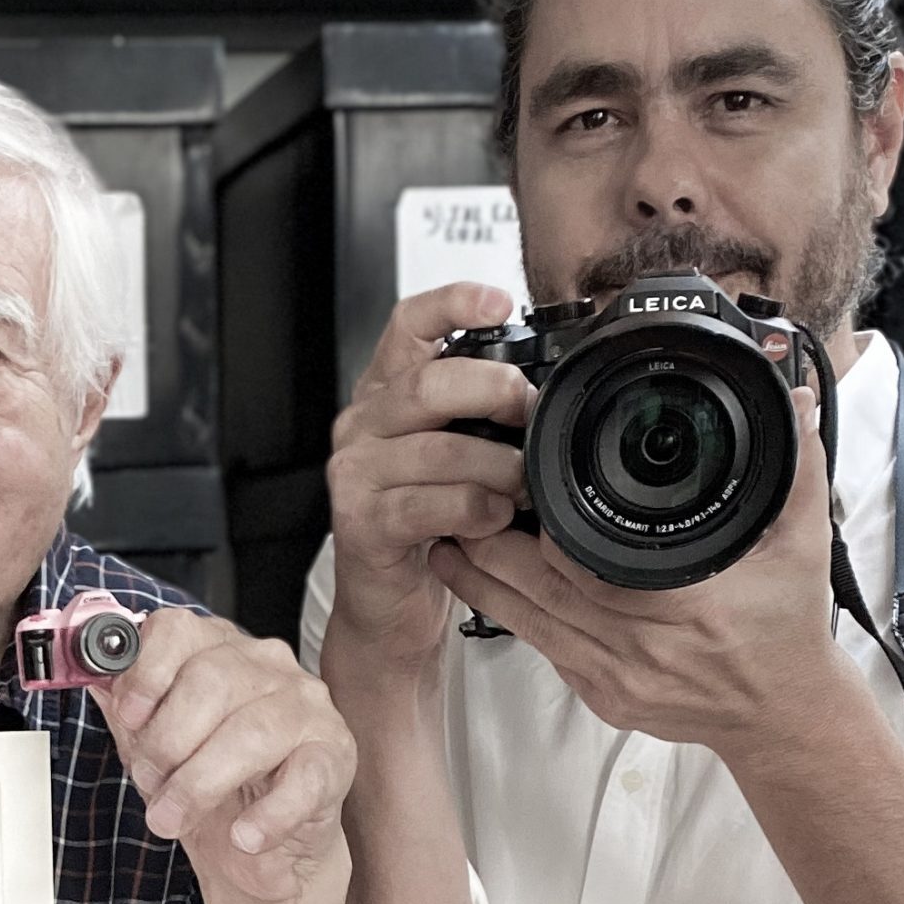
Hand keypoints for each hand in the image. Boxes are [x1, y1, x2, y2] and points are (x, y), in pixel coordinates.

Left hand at [91, 610, 354, 903]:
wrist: (264, 850)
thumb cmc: (212, 788)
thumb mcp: (156, 749)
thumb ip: (127, 711)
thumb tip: (90, 678)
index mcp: (217, 649)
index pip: (178, 629)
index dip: (145, 672)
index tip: (128, 716)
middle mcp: (267, 666)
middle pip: (212, 680)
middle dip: (167, 740)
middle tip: (148, 783)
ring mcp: (307, 707)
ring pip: (252, 731)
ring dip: (200, 784)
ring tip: (171, 819)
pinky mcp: (336, 755)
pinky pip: (303, 778)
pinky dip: (267, 815)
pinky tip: (243, 836)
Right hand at [324, 282, 533, 678]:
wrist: (387, 601)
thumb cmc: (429, 522)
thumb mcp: (453, 455)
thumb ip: (479, 415)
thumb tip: (548, 387)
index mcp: (386, 394)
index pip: (408, 325)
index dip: (452, 303)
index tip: (499, 302)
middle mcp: (363, 424)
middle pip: (428, 383)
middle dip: (493, 392)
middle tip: (529, 412)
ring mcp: (355, 473)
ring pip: (437, 449)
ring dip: (497, 467)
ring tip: (524, 484)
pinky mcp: (360, 521)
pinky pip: (428, 505)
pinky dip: (473, 511)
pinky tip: (493, 518)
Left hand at [428, 388, 862, 756]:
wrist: (784, 714)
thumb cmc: (788, 628)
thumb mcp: (803, 546)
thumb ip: (796, 471)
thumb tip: (795, 403)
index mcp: (686, 608)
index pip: (587, 563)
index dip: (542, 527)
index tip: (513, 487)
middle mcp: (641, 649)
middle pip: (539, 589)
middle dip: (490, 546)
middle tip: (457, 502)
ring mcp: (615, 679)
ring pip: (526, 622)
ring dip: (482, 581)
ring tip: (447, 538)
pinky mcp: (601, 698)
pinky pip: (541, 649)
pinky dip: (508, 614)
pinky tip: (482, 585)